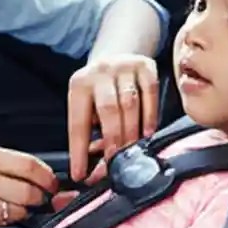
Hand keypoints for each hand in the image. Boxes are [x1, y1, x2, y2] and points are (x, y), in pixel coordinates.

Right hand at [0, 144, 58, 227]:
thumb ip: (7, 160)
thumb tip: (39, 172)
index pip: (28, 167)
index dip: (46, 177)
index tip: (51, 181)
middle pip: (27, 193)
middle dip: (40, 195)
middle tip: (41, 194)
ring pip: (18, 211)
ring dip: (25, 209)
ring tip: (17, 202)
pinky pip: (4, 223)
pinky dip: (8, 218)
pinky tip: (0, 210)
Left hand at [67, 54, 158, 180]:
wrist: (119, 52)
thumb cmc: (101, 90)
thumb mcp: (88, 106)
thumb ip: (90, 136)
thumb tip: (92, 171)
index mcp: (79, 85)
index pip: (77, 123)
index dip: (79, 152)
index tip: (81, 174)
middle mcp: (99, 72)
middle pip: (108, 110)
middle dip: (112, 140)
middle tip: (114, 164)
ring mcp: (123, 66)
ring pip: (130, 103)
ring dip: (131, 132)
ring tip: (131, 153)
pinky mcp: (145, 65)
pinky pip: (150, 93)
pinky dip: (150, 116)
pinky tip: (147, 133)